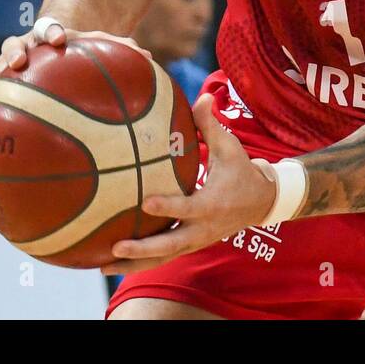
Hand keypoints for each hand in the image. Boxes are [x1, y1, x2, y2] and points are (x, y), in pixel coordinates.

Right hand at [0, 20, 151, 148]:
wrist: (53, 48)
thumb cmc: (79, 52)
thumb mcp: (98, 49)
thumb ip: (120, 50)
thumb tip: (148, 56)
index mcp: (47, 38)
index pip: (48, 29)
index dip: (51, 31)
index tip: (58, 39)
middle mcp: (23, 50)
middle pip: (12, 46)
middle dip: (13, 53)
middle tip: (17, 63)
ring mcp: (5, 70)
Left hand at [101, 94, 276, 275]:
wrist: (261, 202)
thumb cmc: (241, 170)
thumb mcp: (231, 148)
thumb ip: (211, 126)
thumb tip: (202, 96)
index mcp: (212, 203)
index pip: (188, 207)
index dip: (168, 206)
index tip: (145, 202)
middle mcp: (203, 228)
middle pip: (171, 244)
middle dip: (144, 249)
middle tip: (116, 246)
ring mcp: (196, 241)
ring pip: (164, 258)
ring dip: (134, 264)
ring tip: (103, 267)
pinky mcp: (190, 246)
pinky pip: (163, 258)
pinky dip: (139, 263)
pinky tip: (111, 264)